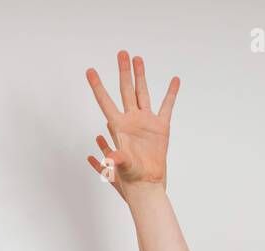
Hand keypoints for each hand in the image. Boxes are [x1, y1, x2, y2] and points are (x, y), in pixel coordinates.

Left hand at [85, 51, 178, 199]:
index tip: (90, 71)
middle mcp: (131, 120)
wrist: (147, 183)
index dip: (97, 86)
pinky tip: (174, 81)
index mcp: (118, 126)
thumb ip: (116, 160)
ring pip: (142, 93)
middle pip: (125, 90)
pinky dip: (171, 93)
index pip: (105, 101)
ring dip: (141, 76)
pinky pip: (166, 106)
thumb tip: (110, 158)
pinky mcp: (161, 127)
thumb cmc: (131, 177)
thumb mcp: (122, 167)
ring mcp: (146, 122)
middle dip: (123, 72)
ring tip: (138, 58)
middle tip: (122, 53)